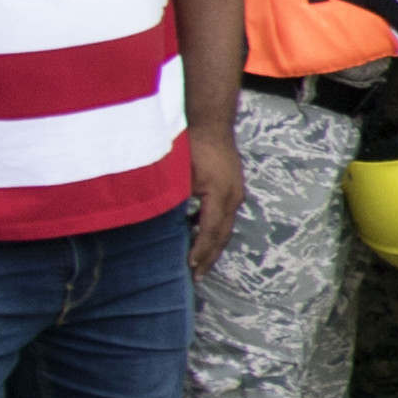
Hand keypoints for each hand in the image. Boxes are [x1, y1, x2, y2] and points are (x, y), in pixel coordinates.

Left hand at [187, 126, 243, 273]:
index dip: (200, 252)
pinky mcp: (233, 185)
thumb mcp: (180, 175)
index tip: (189, 268)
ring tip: (199, 261)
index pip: (210, 232)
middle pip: (223, 234)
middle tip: (197, 276)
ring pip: (226, 225)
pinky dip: (213, 227)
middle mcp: (233, 196)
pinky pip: (224, 213)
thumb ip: (174, 200)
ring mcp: (236, 190)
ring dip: (213, 244)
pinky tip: (197, 231)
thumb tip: (162, 225)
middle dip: (210, 256)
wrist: (211, 120)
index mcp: (219, 195)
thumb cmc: (193, 144)